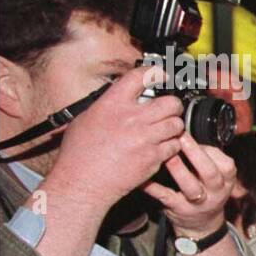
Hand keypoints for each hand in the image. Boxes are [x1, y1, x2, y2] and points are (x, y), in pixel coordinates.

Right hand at [43, 66, 184, 213]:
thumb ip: (107, 105)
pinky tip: (159, 147)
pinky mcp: (154, 158)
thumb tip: (119, 97)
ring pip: (176, 125)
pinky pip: (174, 146)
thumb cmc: (79, 154)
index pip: (140, 76)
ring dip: (173, 126)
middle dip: (172, 104)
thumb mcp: (86, 119)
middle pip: (170, 102)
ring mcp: (145, 139)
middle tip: (168, 109)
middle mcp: (132, 118)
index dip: (154, 73)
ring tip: (164, 130)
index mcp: (112, 104)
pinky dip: (170, 146)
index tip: (159, 76)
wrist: (82, 182)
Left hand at [142, 133, 235, 238]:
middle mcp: (215, 193)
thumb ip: (208, 159)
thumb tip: (188, 132)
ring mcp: (198, 203)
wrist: (201, 225)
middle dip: (196, 154)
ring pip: (191, 187)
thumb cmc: (206, 192)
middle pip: (210, 174)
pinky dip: (154, 187)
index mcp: (226, 182)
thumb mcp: (216, 177)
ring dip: (178, 169)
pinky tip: (146, 177)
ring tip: (167, 154)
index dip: (210, 151)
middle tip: (181, 137)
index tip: (195, 138)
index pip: (226, 165)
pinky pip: (166, 197)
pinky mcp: (179, 210)